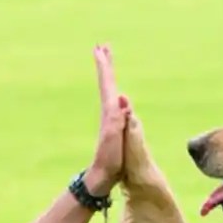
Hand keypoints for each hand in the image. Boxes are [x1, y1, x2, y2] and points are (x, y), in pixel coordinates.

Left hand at [85, 44, 132, 196]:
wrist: (102, 175)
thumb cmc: (109, 158)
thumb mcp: (114, 138)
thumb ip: (118, 119)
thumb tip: (121, 98)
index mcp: (109, 112)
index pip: (107, 84)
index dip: (105, 66)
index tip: (101, 49)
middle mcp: (109, 111)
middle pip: (106, 83)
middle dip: (105, 65)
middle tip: (101, 47)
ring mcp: (110, 119)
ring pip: (109, 90)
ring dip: (108, 76)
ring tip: (106, 62)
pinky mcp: (114, 126)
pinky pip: (114, 103)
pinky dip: (114, 92)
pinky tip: (117, 94)